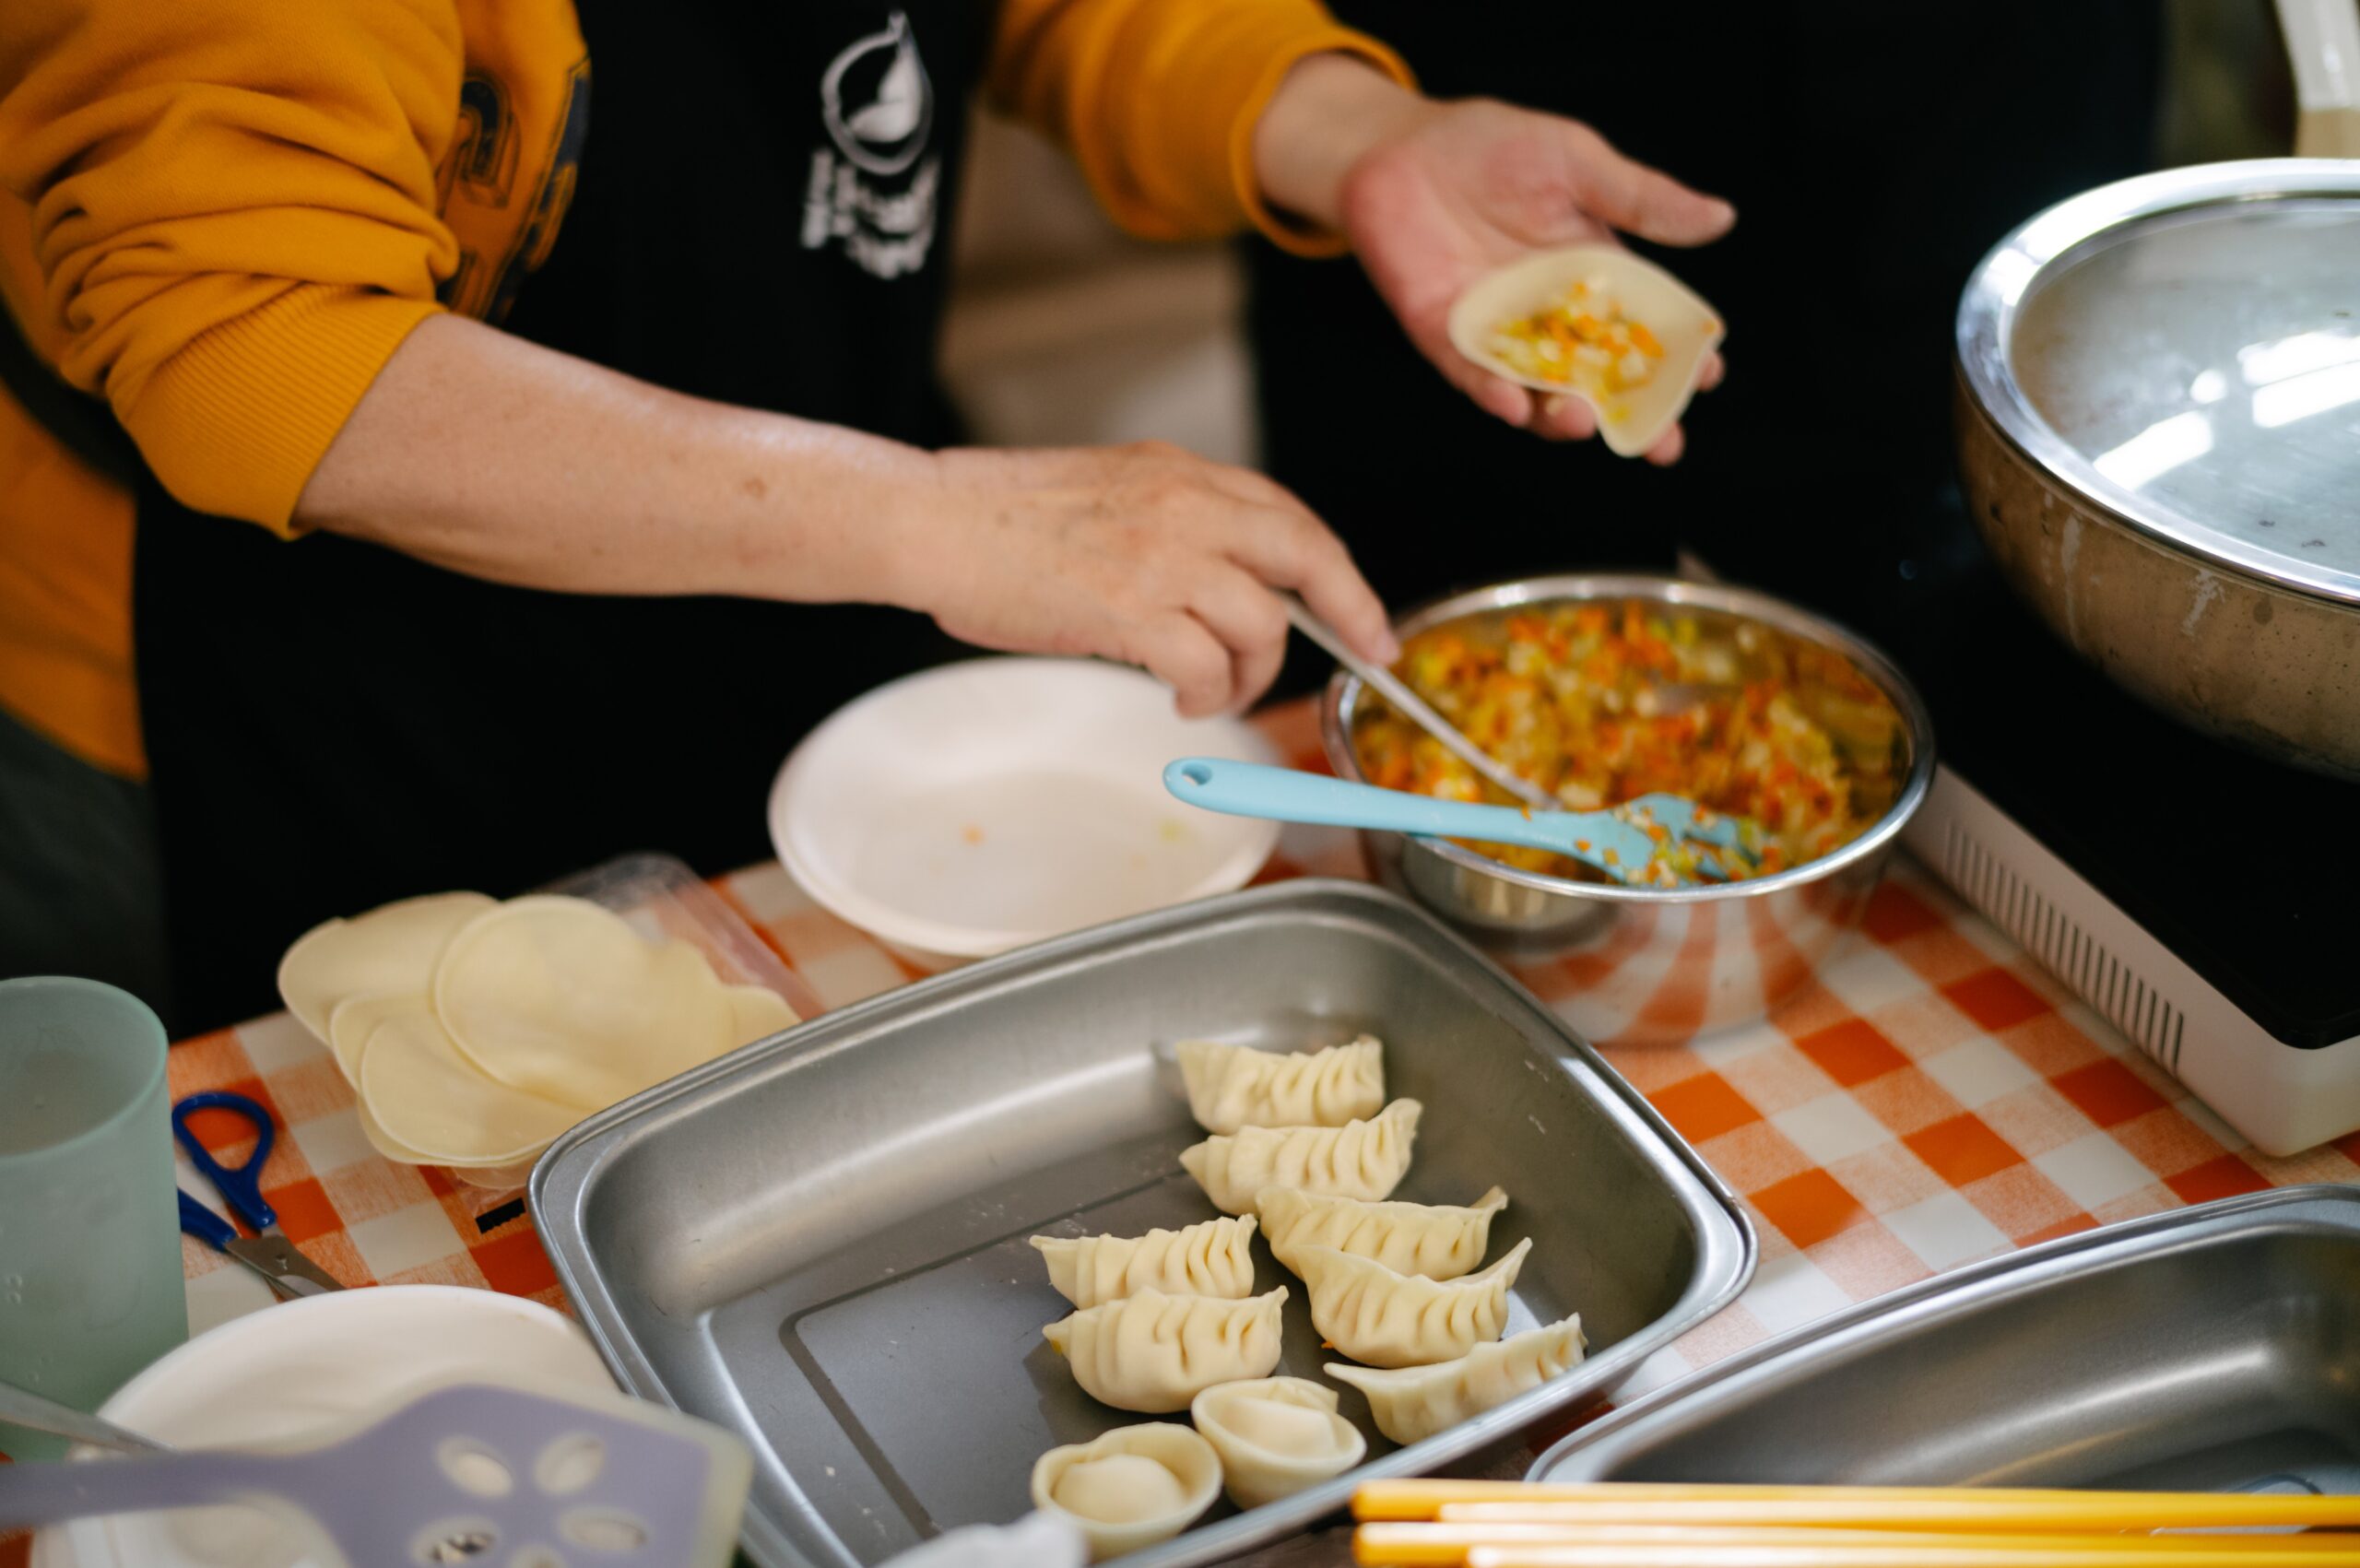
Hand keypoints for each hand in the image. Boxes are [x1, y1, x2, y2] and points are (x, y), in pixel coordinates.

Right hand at [906, 442, 1396, 716]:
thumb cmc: (998, 518)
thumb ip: (1170, 523)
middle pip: (1306, 555)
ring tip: (1216, 692)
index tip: (1363, 614)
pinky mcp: (1132, 609)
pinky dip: (1208, 694)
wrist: (933, 522)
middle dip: (1351, 610)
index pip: (1288, 517)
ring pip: (1262, 624)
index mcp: (1180, 473)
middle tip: (1367, 654)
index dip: (1338, 569)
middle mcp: (1184, 505)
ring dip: (1251, 673)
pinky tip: (1182, 700)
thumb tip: (1219, 585)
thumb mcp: (1107, 492)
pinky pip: (1208, 665)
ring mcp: (1161, 556)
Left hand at [1256, 58, 1734, 461]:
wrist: (1402, 147)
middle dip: (1632, 417)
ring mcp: (1499, 334)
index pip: (1647, 327)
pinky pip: (1472, 375)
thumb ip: (1640, 199)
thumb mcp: (1577, 163)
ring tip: (1581, 424)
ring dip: (1560, 415)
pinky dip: (1492, 393)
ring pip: (1538, 391)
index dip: (1678, 355)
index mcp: (1596, 277)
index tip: (1708, 374)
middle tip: (1664, 446)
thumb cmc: (1493, 148)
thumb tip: (1721, 217)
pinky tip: (1512, 405)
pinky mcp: (1445, 338)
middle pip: (1600, 378)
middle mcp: (1551, 317)